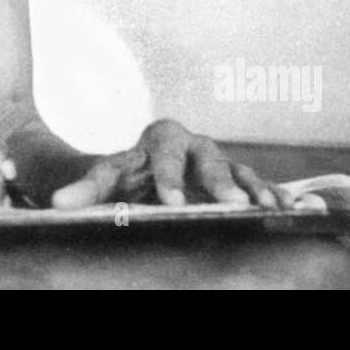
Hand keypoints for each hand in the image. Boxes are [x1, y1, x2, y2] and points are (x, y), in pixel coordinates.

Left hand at [50, 119, 293, 209]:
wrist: (140, 174)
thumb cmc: (123, 177)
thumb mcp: (103, 180)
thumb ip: (83, 190)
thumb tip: (58, 205)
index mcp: (160, 138)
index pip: (163, 155)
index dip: (169, 177)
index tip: (173, 202)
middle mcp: (195, 145)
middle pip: (209, 158)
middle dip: (219, 181)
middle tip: (231, 204)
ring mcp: (220, 162)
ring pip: (240, 171)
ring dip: (255, 189)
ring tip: (270, 208)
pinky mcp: (239, 182)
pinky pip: (260, 187)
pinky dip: (275, 196)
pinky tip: (291, 211)